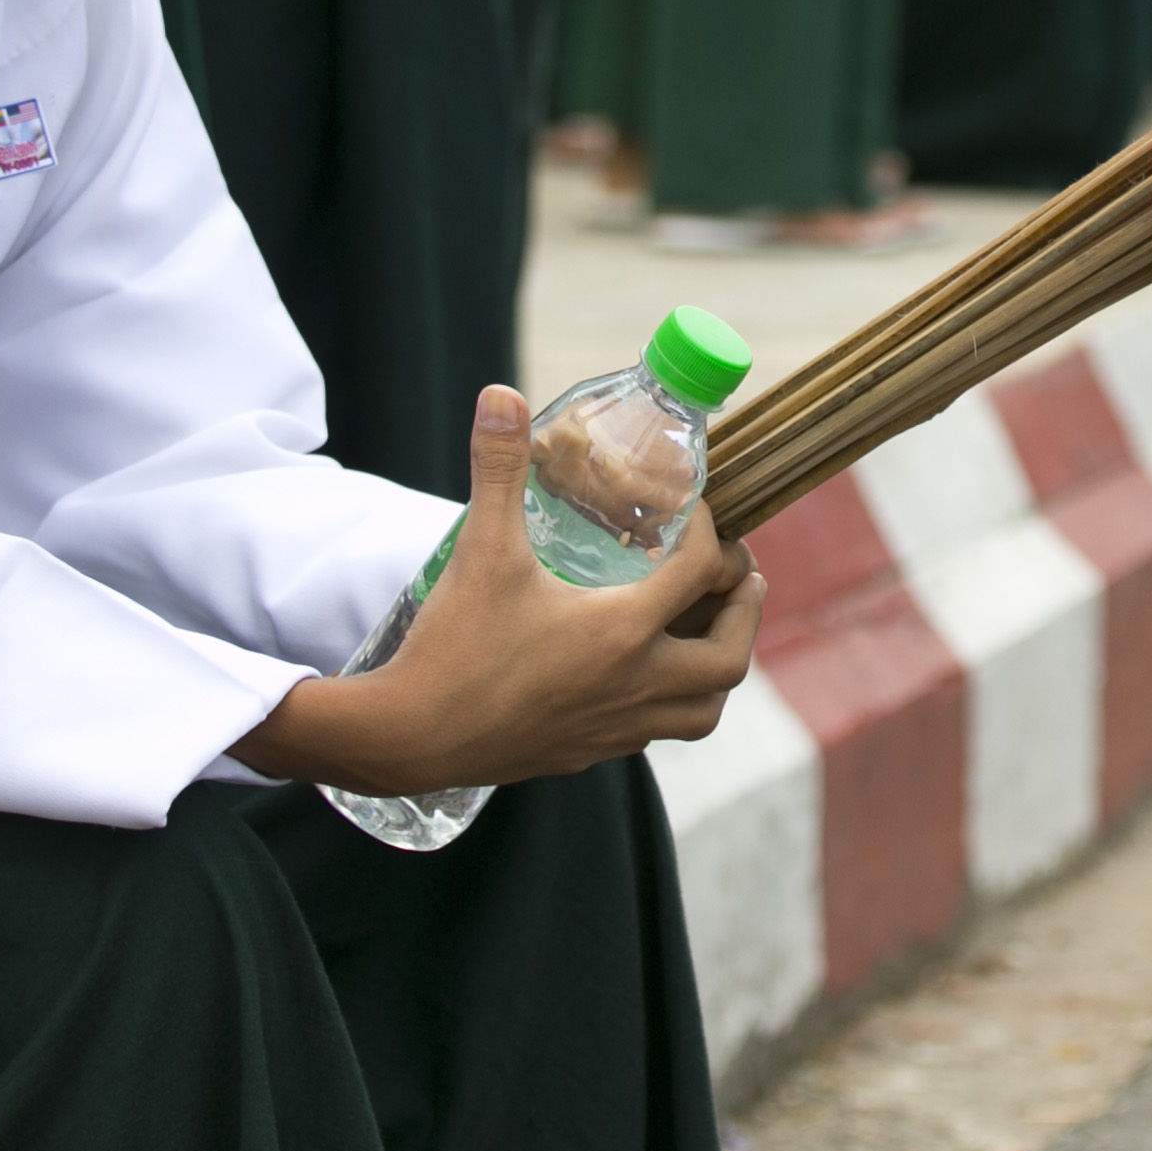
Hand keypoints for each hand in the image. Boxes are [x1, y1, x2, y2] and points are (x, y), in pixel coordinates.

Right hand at [232, 386, 764, 795]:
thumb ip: (496, 469)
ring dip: (717, 669)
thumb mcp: (480, 550)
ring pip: (703, 712)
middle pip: (728, 658)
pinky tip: (642, 672)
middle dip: (745, 614)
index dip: (709, 533)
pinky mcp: (587, 756)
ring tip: (707, 630)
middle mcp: (633, 686)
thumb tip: (500, 394)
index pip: (700, 573)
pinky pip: (655, 734)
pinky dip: (671, 703)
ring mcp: (614, 729)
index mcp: (621, 632)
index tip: (696, 510)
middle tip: (738, 577)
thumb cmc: (451, 646)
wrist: (407, 738)